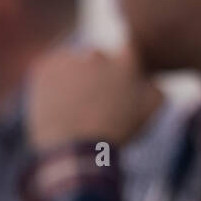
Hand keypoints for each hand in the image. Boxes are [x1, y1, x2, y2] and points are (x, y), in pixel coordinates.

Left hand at [27, 47, 163, 149]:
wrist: (76, 150)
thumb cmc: (116, 133)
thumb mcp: (148, 113)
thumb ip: (156, 90)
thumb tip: (152, 81)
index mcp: (125, 62)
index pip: (127, 50)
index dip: (120, 66)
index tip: (114, 83)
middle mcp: (97, 55)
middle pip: (95, 57)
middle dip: (93, 74)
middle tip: (88, 102)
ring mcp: (69, 61)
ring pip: (70, 64)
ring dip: (70, 79)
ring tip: (69, 108)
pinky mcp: (44, 68)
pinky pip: (46, 69)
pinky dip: (48, 84)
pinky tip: (53, 105)